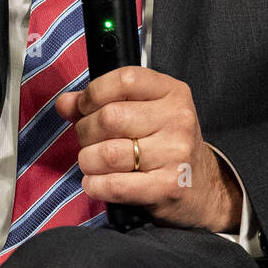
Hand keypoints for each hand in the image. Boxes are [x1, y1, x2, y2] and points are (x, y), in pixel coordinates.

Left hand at [54, 66, 241, 232]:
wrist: (203, 187)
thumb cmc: (165, 144)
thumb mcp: (143, 112)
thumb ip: (101, 102)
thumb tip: (65, 103)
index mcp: (172, 92)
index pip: (125, 79)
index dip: (94, 93)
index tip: (84, 107)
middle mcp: (178, 119)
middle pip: (110, 118)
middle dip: (85, 131)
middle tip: (88, 141)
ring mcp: (175, 154)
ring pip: (108, 153)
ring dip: (88, 160)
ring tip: (91, 163)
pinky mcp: (168, 187)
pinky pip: (115, 185)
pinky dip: (95, 185)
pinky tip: (95, 182)